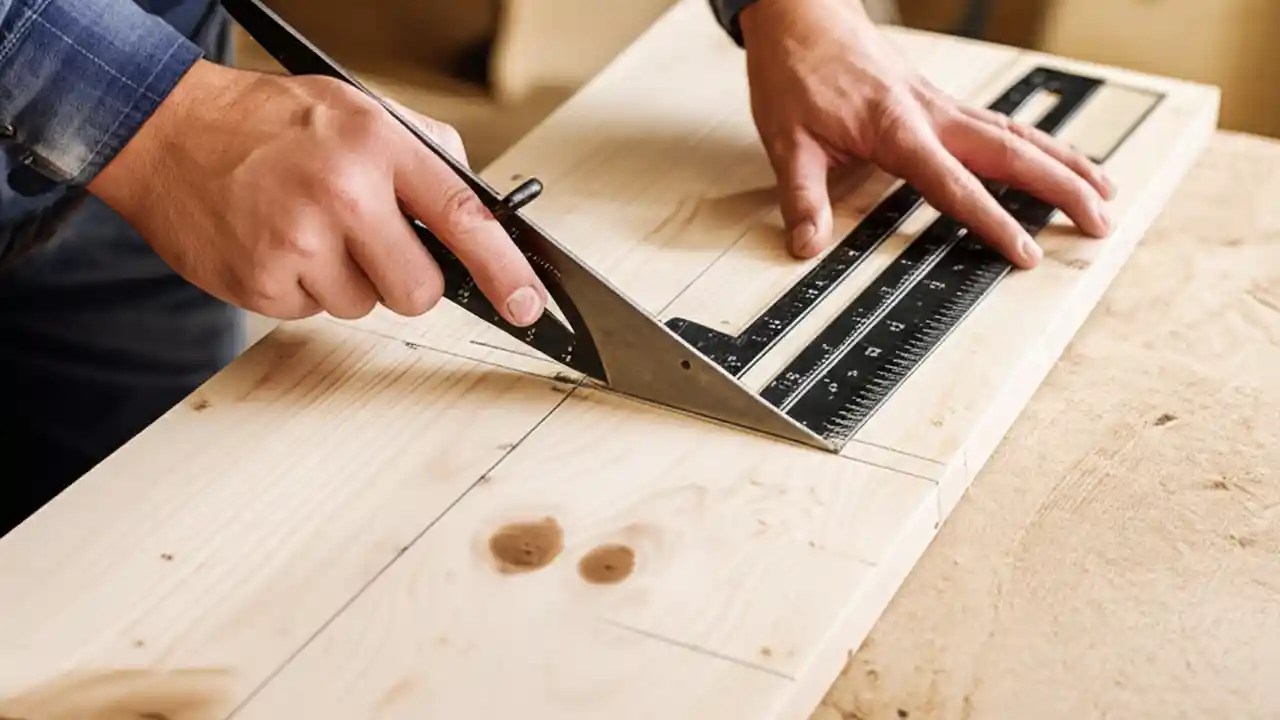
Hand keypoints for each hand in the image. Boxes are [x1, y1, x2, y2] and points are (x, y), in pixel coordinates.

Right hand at [89, 60, 547, 323]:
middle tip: (371, 242)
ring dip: (347, 280)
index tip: (528, 305)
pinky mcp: (261, 284)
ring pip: (365, 306)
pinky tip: (278, 243)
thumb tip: (481, 207)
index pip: (462, 218)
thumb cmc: (268, 121)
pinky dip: (303, 287)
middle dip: (407, 279)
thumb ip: (424, 152)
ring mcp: (297, 244)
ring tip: (308, 229)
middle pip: (418, 290)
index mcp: (376, 146)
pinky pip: (314, 313)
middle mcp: (341, 194)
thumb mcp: (357, 108)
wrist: (165, 130)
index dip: (504, 270)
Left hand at [739, 0, 1114, 267]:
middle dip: (1061, 188)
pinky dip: (1037, 144)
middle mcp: (931, 114)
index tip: (1025, 252)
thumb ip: (802, 196)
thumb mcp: (787, 140)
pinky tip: (1057, 159)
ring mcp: (941, 105)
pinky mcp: (940, 101)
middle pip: (1011, 153)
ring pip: (1017, 134)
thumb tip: (807, 244)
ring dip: (1064, 163)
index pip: (955, 185)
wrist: (803, 14)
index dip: (993, 222)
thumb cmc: (796, 71)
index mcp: (897, 129)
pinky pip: (1001, 123)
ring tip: (1105, 194)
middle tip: (1099, 222)